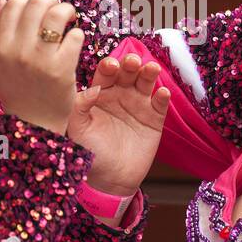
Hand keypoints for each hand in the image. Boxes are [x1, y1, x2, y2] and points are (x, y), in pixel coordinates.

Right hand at [0, 0, 81, 135]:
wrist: (33, 123)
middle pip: (36, 4)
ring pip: (57, 14)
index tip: (37, 7)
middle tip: (56, 9)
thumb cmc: (14, 89)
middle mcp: (18, 51)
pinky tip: (73, 41)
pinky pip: (74, 36)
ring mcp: (40, 60)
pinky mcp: (62, 69)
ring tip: (68, 18)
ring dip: (66, 10)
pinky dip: (77, 34)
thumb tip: (3, 0)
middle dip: (49, 0)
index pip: (13, 4)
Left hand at [68, 53, 170, 194]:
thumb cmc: (90, 153)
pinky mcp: (154, 118)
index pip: (105, 74)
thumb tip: (91, 88)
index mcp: (100, 94)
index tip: (110, 65)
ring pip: (145, 82)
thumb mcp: (78, 129)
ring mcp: (138, 105)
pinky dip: (163, 96)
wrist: (109, 179)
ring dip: (149, 73)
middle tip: (133, 62)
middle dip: (130, 64)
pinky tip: (162, 93)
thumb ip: (79, 107)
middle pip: (127, 72)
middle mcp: (120, 95)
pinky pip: (160, 104)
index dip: (108, 66)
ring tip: (151, 69)